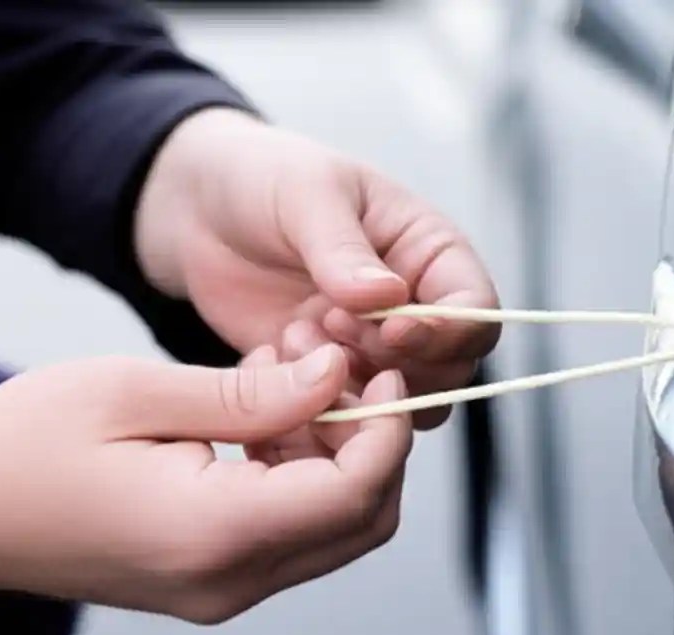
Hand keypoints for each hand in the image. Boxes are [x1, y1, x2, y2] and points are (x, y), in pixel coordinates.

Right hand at [0, 345, 411, 626]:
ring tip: (292, 384)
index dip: (386, 430)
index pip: (355, 494)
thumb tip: (336, 379)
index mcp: (213, 532)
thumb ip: (251, 394)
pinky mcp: (207, 581)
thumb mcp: (137, 390)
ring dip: (337, 456)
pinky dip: (299, 478)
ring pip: (333, 529)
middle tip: (343, 371)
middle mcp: (227, 580)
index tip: (379, 369)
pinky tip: (262, 420)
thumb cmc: (21, 445)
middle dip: (372, 443)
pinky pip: (289, 535)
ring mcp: (218, 591)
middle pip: (362, 521)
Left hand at [134, 108, 499, 428]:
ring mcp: (371, 349)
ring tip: (295, 333)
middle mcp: (414, 307)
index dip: (446, 334)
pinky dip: (312, 403)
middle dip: (391, 364)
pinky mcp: (326, 378)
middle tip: (329, 324)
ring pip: (400, 405)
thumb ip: (344, 248)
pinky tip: (274, 353)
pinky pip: (343, 417)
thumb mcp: (307, 194)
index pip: (478, 312)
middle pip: (449, 372)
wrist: (196, 211)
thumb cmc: (264, 179)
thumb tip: (389, 297)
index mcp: (430, 253)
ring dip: (350, 387)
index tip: (390, 329)